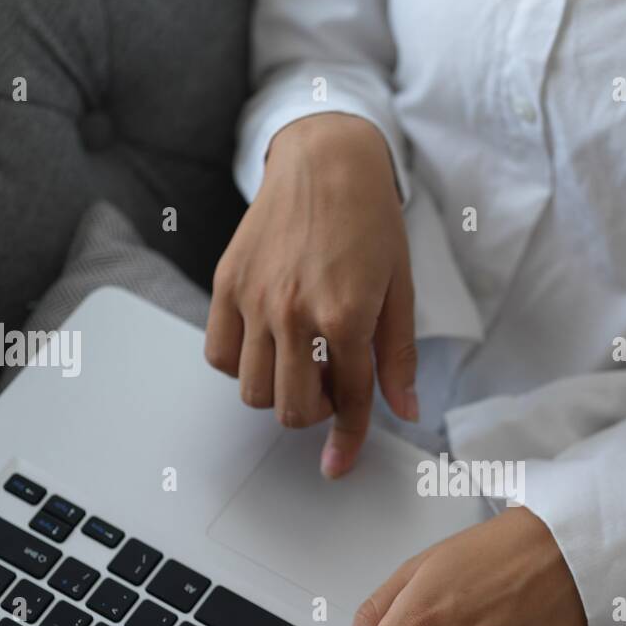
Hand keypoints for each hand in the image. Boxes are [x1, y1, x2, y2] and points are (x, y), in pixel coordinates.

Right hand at [204, 112, 416, 477]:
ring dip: (279, 392)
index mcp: (348, 316)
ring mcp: (255, 300)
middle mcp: (296, 313)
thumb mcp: (401, 291)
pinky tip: (266, 345)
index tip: (340, 465)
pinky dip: (240, 365)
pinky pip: (219, 356)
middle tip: (332, 383)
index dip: (349, 441)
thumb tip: (405, 411)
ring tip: (301, 362)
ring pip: (253, 391)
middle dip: (316, 413)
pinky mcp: (227, 285)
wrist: (325, 160)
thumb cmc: (370, 221)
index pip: (350, 403)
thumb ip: (398, 358)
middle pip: (292, 409)